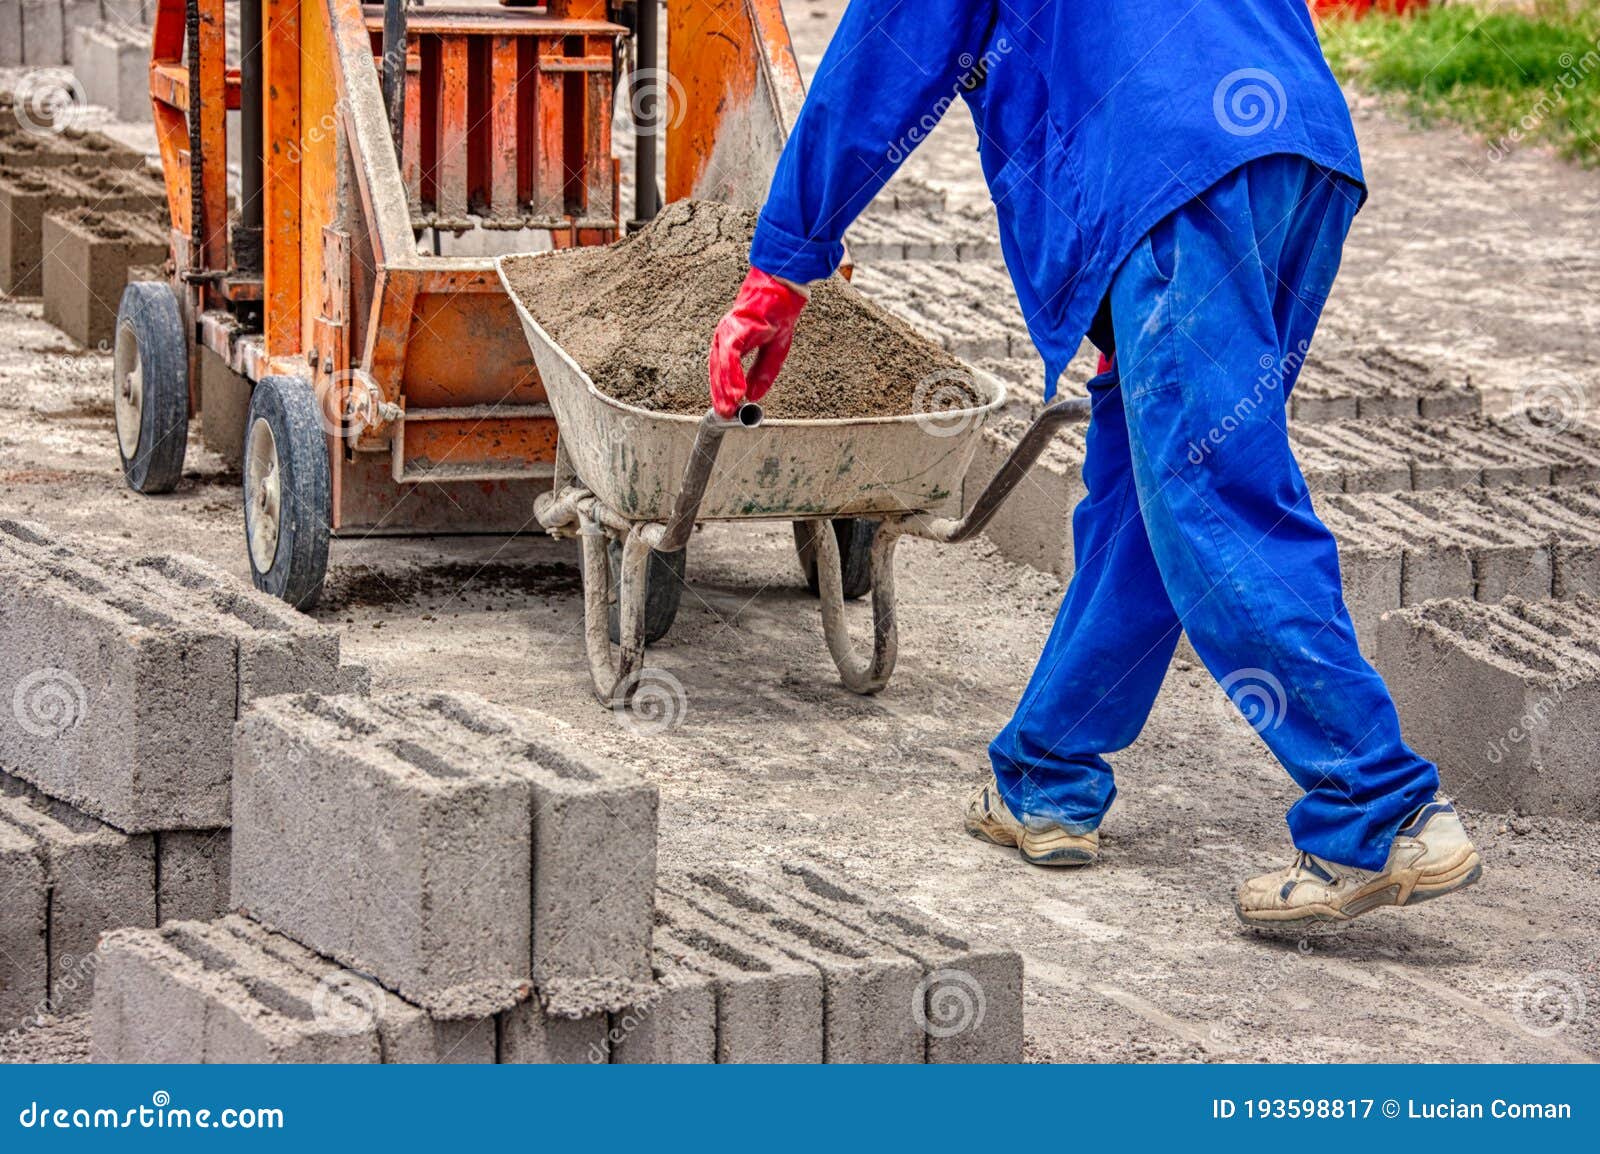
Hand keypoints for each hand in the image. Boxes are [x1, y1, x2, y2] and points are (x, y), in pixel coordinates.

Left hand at [709, 268, 807, 418]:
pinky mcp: (736, 329)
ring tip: (728, 409)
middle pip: (718, 372)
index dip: (724, 393)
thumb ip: (762, 374)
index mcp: (731, 343)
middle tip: (724, 415)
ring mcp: (728, 333)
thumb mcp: (774, 352)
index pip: (723, 373)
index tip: (727, 411)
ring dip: (724, 390)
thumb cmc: (777, 315)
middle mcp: (724, 338)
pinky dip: (732, 376)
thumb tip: (753, 396)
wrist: (782, 290)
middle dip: (720, 395)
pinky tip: (737, 392)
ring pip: (721, 367)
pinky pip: (731, 357)